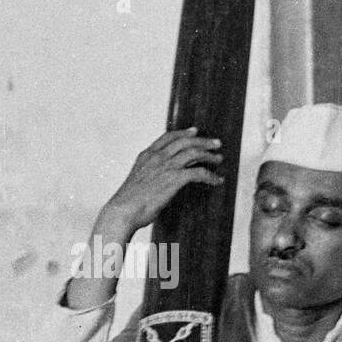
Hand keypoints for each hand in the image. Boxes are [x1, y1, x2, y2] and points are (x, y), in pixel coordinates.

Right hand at [101, 128, 223, 240]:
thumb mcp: (138, 180)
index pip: (168, 137)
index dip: (183, 132)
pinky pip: (199, 173)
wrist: (123, 211)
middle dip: (203, 140)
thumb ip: (150, 174)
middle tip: (216, 143)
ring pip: (193, 152)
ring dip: (209, 155)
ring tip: (218, 159)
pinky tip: (217, 181)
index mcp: (146, 156)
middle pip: (185, 141)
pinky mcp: (174, 179)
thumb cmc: (128, 203)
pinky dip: (210, 176)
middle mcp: (157, 157)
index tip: (195, 131)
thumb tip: (161, 179)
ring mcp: (166, 166)